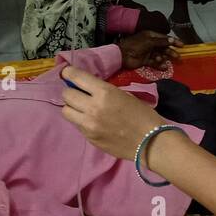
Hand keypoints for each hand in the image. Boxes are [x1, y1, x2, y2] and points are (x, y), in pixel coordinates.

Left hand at [61, 67, 176, 160]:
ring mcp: (89, 125)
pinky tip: (92, 122)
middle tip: (79, 93)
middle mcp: (92, 107)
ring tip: (82, 109)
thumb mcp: (123, 95)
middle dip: (71, 92)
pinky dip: (80, 121)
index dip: (68, 73)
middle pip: (66, 95)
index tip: (68, 72)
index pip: (76, 77)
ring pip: (66, 111)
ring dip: (72, 107)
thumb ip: (103, 91)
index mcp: (104, 92)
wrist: (150, 142)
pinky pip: (76, 125)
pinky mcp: (89, 138)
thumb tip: (87, 89)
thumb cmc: (143, 115)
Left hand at [117, 30, 181, 70]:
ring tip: (165, 61)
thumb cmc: (135, 45)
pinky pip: (155, 62)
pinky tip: (163, 67)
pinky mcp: (146, 61)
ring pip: (160, 55)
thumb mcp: (149, 41)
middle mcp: (151, 44)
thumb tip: (172, 40)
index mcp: (151, 36)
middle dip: (171, 52)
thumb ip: (161, 42)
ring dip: (164, 58)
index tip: (182, 45)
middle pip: (164, 48)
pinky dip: (159, 64)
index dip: (173, 41)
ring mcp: (148, 52)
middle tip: (178, 57)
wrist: (122, 55)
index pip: (165, 38)